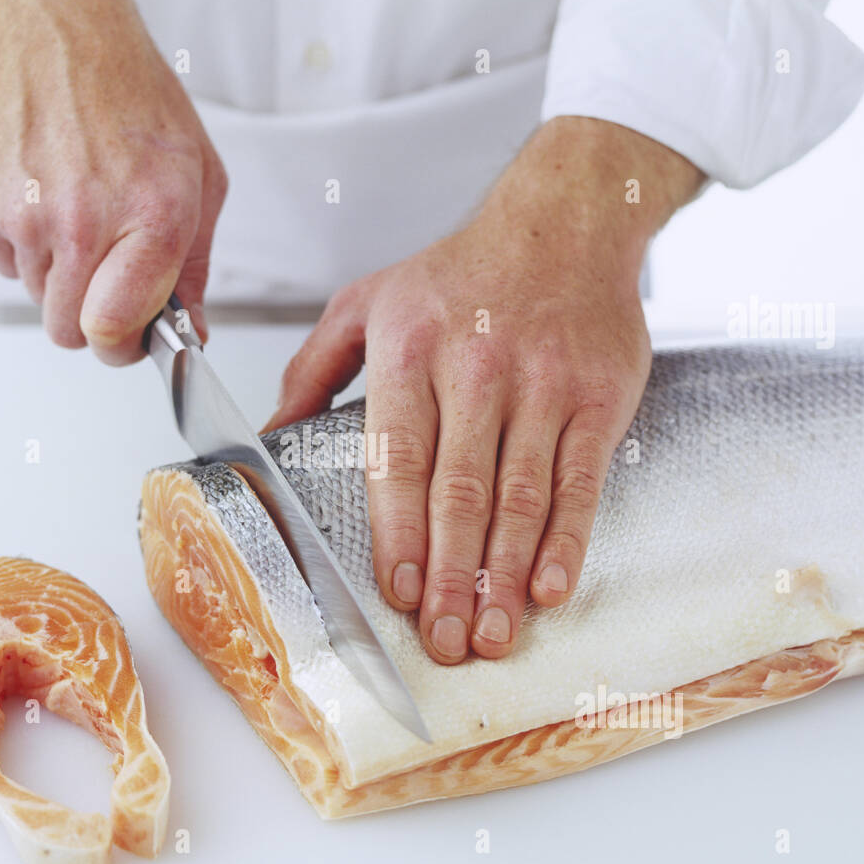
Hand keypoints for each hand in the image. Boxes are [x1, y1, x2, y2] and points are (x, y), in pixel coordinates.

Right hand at [0, 0, 225, 362]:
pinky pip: (4, 264)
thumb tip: (189, 330)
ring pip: (36, 298)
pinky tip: (44, 196)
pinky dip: (23, 246)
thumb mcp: (200, 178)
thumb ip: (195, 266)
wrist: (54, 34)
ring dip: (57, 275)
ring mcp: (25, 214)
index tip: (129, 337)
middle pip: (67, 331)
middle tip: (103, 278)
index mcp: (149, 219)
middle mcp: (84, 221)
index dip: (122, 347)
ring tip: (77, 213)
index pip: (115, 331)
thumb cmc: (133, 100)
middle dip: (88, 318)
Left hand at [267, 117, 701, 663]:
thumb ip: (312, 371)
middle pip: (459, 491)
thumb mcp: (366, 302)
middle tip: (443, 641)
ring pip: (520, 496)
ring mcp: (543, 384)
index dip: (400, 532)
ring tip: (491, 635)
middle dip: (450, 576)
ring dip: (504, 575)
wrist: (564, 222)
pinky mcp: (597, 397)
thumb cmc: (459, 272)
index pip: (398, 458)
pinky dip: (567, 540)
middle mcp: (477, 367)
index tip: (398, 592)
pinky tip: (549, 587)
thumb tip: (265, 440)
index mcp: (410, 350)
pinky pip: (580, 481)